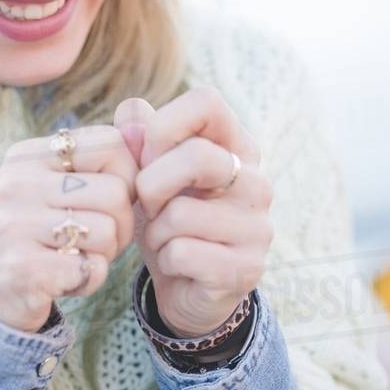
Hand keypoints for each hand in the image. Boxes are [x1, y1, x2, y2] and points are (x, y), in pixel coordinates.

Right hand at [0, 125, 139, 332]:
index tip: (111, 201)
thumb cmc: (32, 234)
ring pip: (108, 232)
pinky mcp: (24, 267)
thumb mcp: (54, 187)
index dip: (128, 176)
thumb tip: (142, 126)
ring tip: (76, 257)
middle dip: (121, 225)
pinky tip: (66, 280)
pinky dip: (90, 280)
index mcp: (27, 155)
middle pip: (116, 192)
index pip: (110, 144)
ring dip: (104, 255)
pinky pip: (93, 268)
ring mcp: (17, 225)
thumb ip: (97, 158)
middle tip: (95, 240)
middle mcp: (17, 183)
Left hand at [113, 88, 272, 337]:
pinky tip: (177, 264)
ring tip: (165, 238)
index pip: (208, 101)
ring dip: (155, 231)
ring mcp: (258, 226)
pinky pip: (182, 253)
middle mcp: (257, 181)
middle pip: (198, 156)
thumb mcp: (149, 175)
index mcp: (236, 147)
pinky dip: (165, 260)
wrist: (188, 287)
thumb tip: (131, 109)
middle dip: (151, 183)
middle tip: (147, 204)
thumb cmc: (169, 219)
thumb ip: (138, 138)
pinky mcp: (246, 268)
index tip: (148, 154)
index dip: (164, 124)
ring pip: (181, 213)